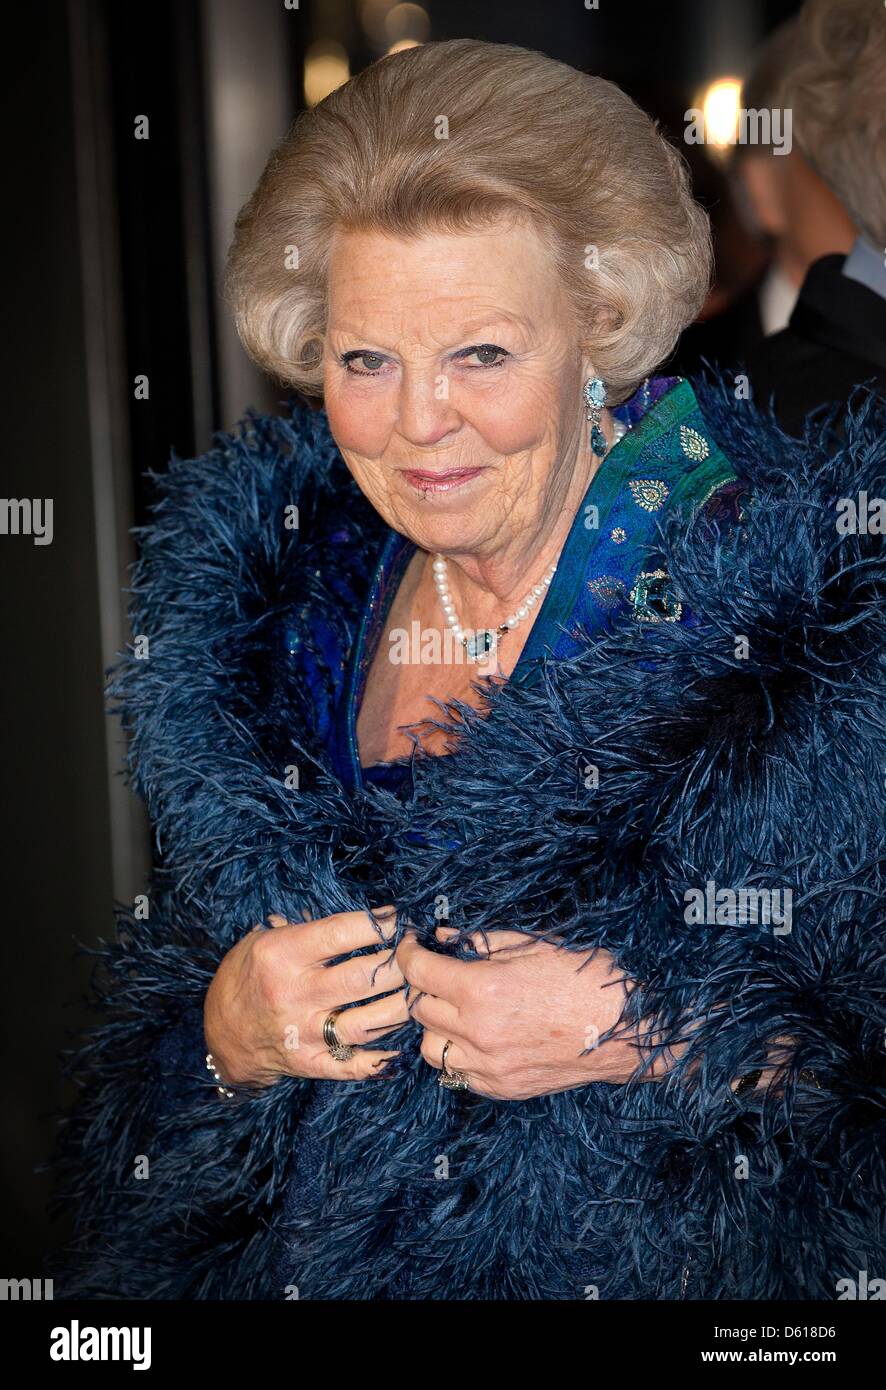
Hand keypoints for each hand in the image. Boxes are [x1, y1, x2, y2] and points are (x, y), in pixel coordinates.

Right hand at [203, 907, 406, 1086]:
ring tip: (419, 990)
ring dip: (401, 1006)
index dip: (376, 925)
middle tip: (417, 953)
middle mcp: (294, 994)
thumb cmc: (248, 975)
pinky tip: (404, 1042)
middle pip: (360, 978)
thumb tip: (351, 914)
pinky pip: (354, 1065)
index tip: (398, 919)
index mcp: (281, 955)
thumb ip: (305, 926)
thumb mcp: (262, 939)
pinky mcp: (311, 1063)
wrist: (222, 1034)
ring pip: (367, 1022)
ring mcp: (304, 1032)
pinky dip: (383, 1057)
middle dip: (398, 963)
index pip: (339, 934)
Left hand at [397, 928, 655, 1100]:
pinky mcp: (503, 1089)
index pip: (419, 971)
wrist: (631, 1029)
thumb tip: (443, 935)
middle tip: (442, 973)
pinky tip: (481, 1036)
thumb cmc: (588, 977)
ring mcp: (491, 1066)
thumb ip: (482, 940)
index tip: (414, 945)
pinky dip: (460, 1054)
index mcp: (485, 990)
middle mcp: (480, 1032)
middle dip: (426, 987)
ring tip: (459, 1009)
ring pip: (431, 1048)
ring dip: (437, 1025)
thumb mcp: (534, 943)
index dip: (410, 953)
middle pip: (420, 1009)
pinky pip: (458, 1074)